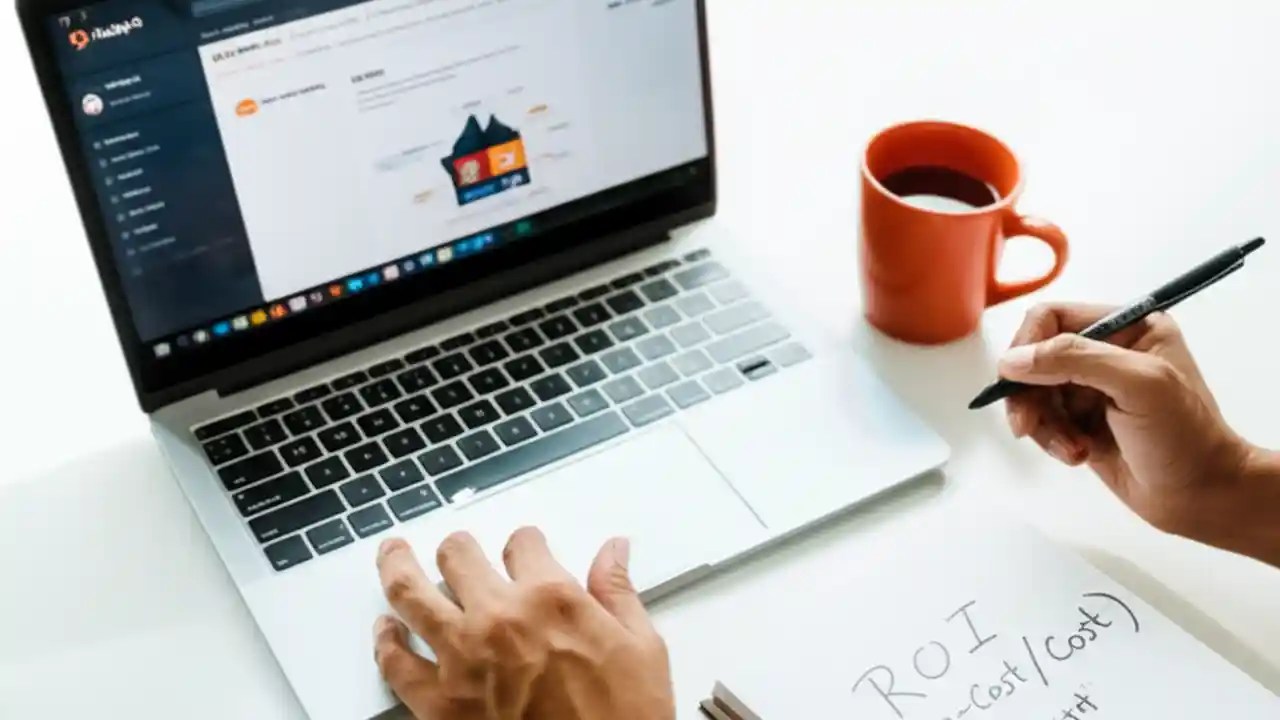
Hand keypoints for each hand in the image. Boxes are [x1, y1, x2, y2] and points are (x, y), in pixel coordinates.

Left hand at [372, 529, 673, 719]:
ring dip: (397, 566)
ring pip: (411, 594)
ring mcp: (462, 659)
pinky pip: (396, 663)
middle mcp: (500, 619)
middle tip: (456, 548)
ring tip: (393, 554)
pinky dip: (385, 641)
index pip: (522, 545)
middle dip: (458, 547)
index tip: (525, 548)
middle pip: (458, 557)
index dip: (524, 542)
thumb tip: (613, 551)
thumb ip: (616, 591)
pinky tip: (386, 629)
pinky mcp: (439, 704)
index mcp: (551, 599)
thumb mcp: (641, 647)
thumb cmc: (624, 719)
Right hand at [997, 303, 1255, 539]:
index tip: (1014, 379)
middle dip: (1029, 395)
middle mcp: (1106, 353)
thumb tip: (1011, 361)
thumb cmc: (1185, 435)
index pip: (1053, 318)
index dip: (1028, 345)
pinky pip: (1043, 422)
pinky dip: (1052, 441)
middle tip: (1027, 426)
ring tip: (1073, 449)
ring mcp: (1092, 389)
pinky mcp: (1081, 423)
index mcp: (1126, 327)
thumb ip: (1076, 360)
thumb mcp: (1139, 384)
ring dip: (1043, 425)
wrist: (1203, 496)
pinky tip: (1079, 455)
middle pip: (1035, 359)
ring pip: (1033, 394)